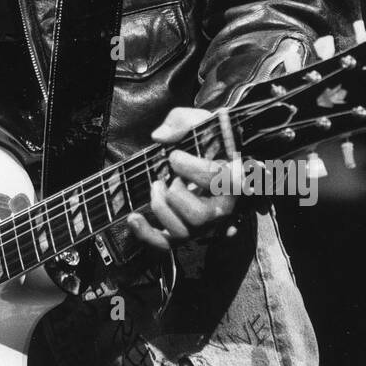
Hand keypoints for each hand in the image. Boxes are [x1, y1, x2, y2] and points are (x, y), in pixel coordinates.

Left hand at [125, 107, 240, 251]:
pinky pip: (166, 245)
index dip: (190, 168)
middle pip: (200, 215)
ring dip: (160, 208)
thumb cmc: (208, 142)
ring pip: (183, 232)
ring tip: (155, 186)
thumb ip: (183, 121)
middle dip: (176, 193)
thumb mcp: (201, 122)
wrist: (210, 156)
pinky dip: (146, 234)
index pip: (217, 182)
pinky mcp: (184, 231)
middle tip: (166, 176)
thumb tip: (160, 136)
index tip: (174, 156)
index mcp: (232, 181)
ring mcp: (203, 224)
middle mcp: (221, 208)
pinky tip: (133, 217)